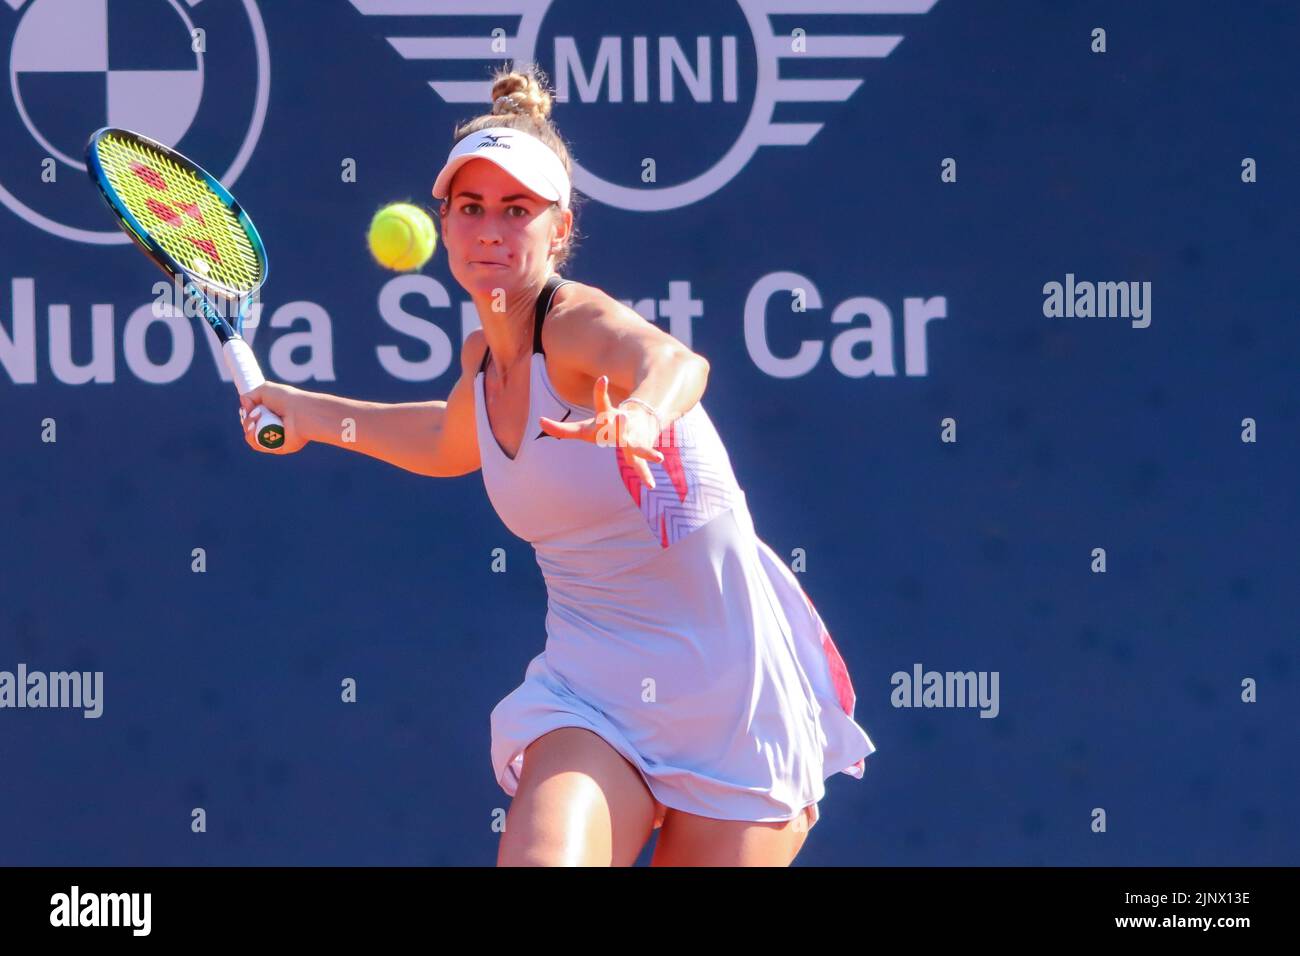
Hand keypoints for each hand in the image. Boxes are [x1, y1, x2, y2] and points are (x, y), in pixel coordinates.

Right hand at [238, 381, 308, 454]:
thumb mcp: (264, 390)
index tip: (248, 407)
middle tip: (256, 413)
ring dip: (248, 427)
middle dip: (247, 420)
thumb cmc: (286, 399)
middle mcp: (273, 427)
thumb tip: (245, 408)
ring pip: (251, 437)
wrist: (301, 411)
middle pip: (249, 428)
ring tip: (256, 418)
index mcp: (271, 414)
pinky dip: (252, 437)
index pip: (252, 418)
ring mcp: (275, 438)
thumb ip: (249, 396)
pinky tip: (254, 428)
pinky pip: (258, 446)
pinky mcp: (277, 448)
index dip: (247, 414)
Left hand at [538, 375, 664, 488]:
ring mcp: (631, 440)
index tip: (603, 378)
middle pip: (620, 426)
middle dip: (620, 423)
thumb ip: (562, 428)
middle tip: (623, 415)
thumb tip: (539, 422)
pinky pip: (641, 466)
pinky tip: (650, 485)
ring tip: (658, 458)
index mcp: (607, 418)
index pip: (601, 403)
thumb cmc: (606, 427)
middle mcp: (621, 428)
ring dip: (645, 451)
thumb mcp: (584, 428)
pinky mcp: (638, 451)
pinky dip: (645, 475)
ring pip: (637, 446)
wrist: (640, 425)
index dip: (601, 391)